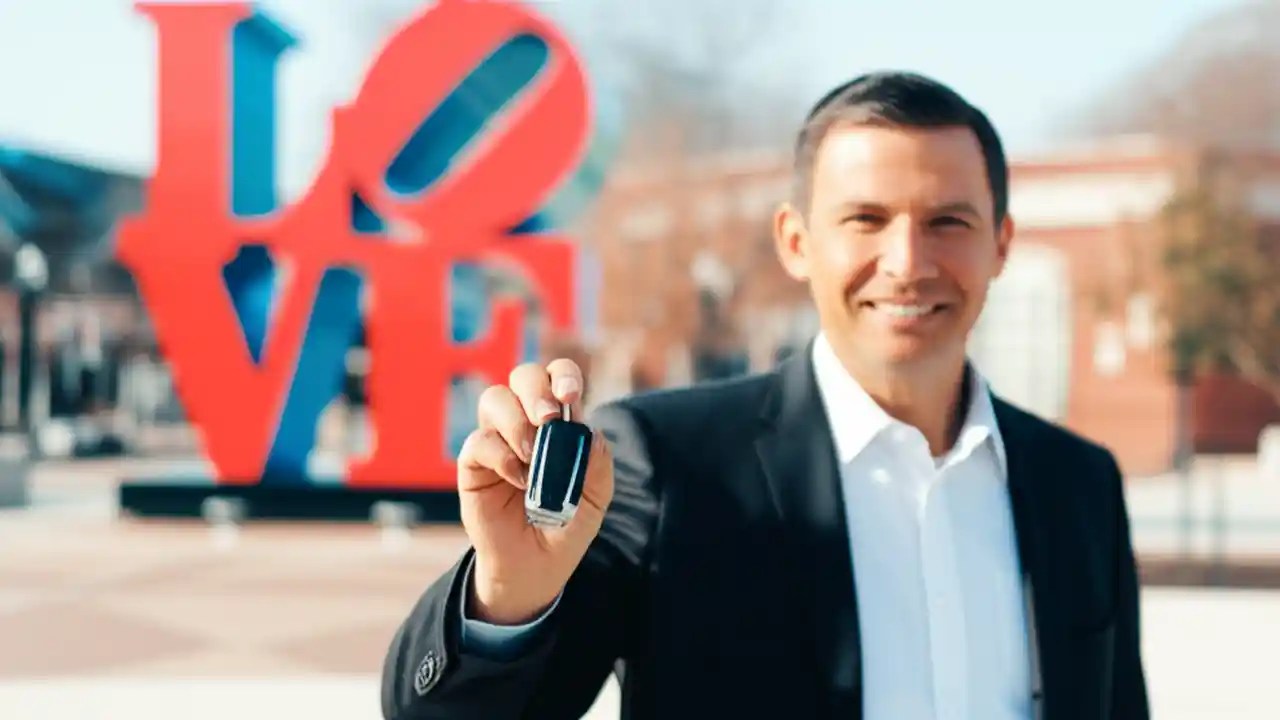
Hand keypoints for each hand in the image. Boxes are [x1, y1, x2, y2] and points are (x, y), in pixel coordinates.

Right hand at [456, 358, 613, 624]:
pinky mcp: (474, 465)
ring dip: (516, 421)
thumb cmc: (564, 527)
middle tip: (549, 419)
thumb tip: (591, 432)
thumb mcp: (594, 501)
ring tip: (532, 454)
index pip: (557, 377)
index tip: (571, 396)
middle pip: (523, 376)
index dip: (563, 376)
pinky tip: (518, 479)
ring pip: (495, 399)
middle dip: (536, 390)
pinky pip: (478, 442)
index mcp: (558, 422)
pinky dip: (501, 455)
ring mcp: (497, 440)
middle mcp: (525, 423)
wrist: (535, 568)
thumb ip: (598, 467)